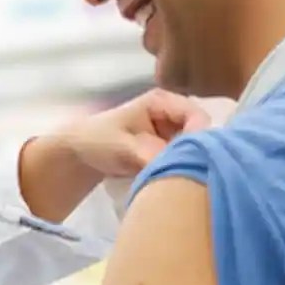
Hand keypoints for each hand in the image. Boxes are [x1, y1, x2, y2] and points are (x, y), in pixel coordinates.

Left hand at [61, 89, 212, 178]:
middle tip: (189, 175)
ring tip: (182, 181)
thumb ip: (149, 153)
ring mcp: (174, 133)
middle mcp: (174, 114)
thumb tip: (177, 164)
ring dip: (191, 164)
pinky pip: (186, 160)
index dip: (199, 137)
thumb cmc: (98, 141)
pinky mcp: (171, 151)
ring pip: (196, 149)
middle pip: (202, 133)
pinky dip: (183, 171)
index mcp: (163, 101)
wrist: (81, 155)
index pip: (197, 116)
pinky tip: (176, 183)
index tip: (191, 161)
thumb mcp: (122, 146)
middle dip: (197, 153)